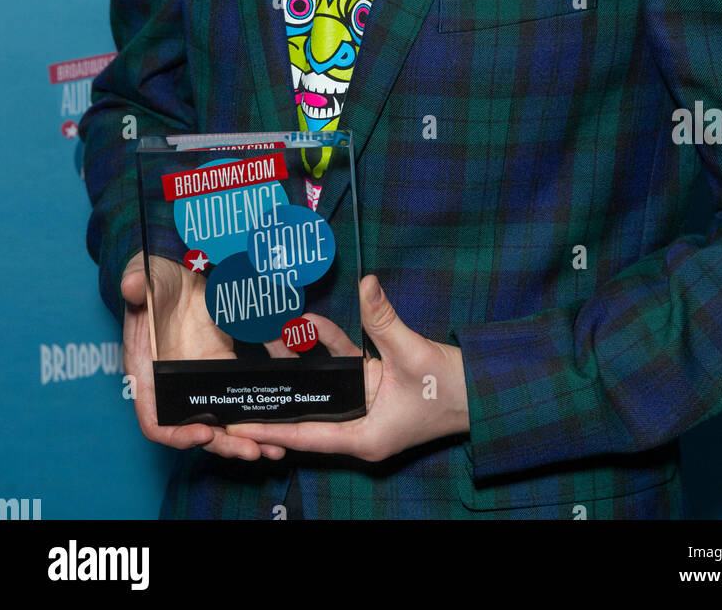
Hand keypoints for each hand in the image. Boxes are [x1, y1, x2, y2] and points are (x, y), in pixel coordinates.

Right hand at [121, 251, 284, 460]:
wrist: (177, 267)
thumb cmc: (154, 276)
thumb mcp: (144, 275)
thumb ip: (136, 283)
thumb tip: (132, 285)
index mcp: (146, 371)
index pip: (154, 419)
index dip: (176, 434)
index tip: (204, 434)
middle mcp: (171, 383)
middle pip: (194, 428)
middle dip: (223, 444)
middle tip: (252, 451)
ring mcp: (197, 375)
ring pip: (219, 419)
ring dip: (243, 437)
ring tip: (272, 449)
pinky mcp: (220, 363)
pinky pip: (235, 394)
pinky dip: (253, 410)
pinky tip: (277, 421)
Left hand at [226, 274, 469, 461]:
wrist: (482, 393)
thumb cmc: (450, 390)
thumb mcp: (412, 354)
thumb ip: (384, 320)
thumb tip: (367, 285)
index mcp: (363, 436)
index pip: (306, 436)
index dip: (272, 428)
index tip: (239, 423)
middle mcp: (359, 426)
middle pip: (308, 414)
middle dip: (278, 396)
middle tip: (243, 384)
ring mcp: (366, 408)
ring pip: (323, 387)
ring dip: (300, 364)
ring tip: (270, 341)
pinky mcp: (374, 388)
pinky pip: (343, 369)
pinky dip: (328, 348)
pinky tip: (309, 326)